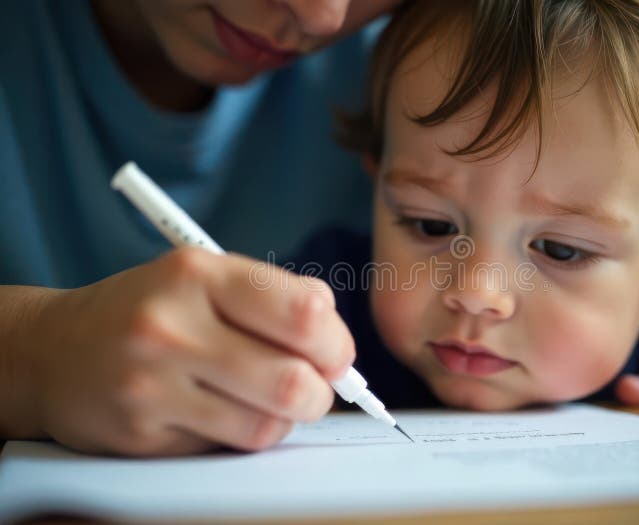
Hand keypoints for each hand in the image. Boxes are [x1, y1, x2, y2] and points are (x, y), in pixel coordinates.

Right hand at [20, 248, 353, 455]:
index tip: (336, 355)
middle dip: (321, 392)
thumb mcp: (204, 278)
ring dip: (283, 418)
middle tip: (314, 387)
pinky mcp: (141, 435)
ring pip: (268, 425)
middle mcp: (171, 326)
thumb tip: (337, 345)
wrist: (53, 350)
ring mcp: (151, 385)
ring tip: (265, 399)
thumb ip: (274, 300)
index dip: (336, 343)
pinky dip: (241, 435)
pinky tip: (221, 413)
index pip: (304, 314)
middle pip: (295, 381)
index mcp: (197, 273)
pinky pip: (228, 448)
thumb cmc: (148, 310)